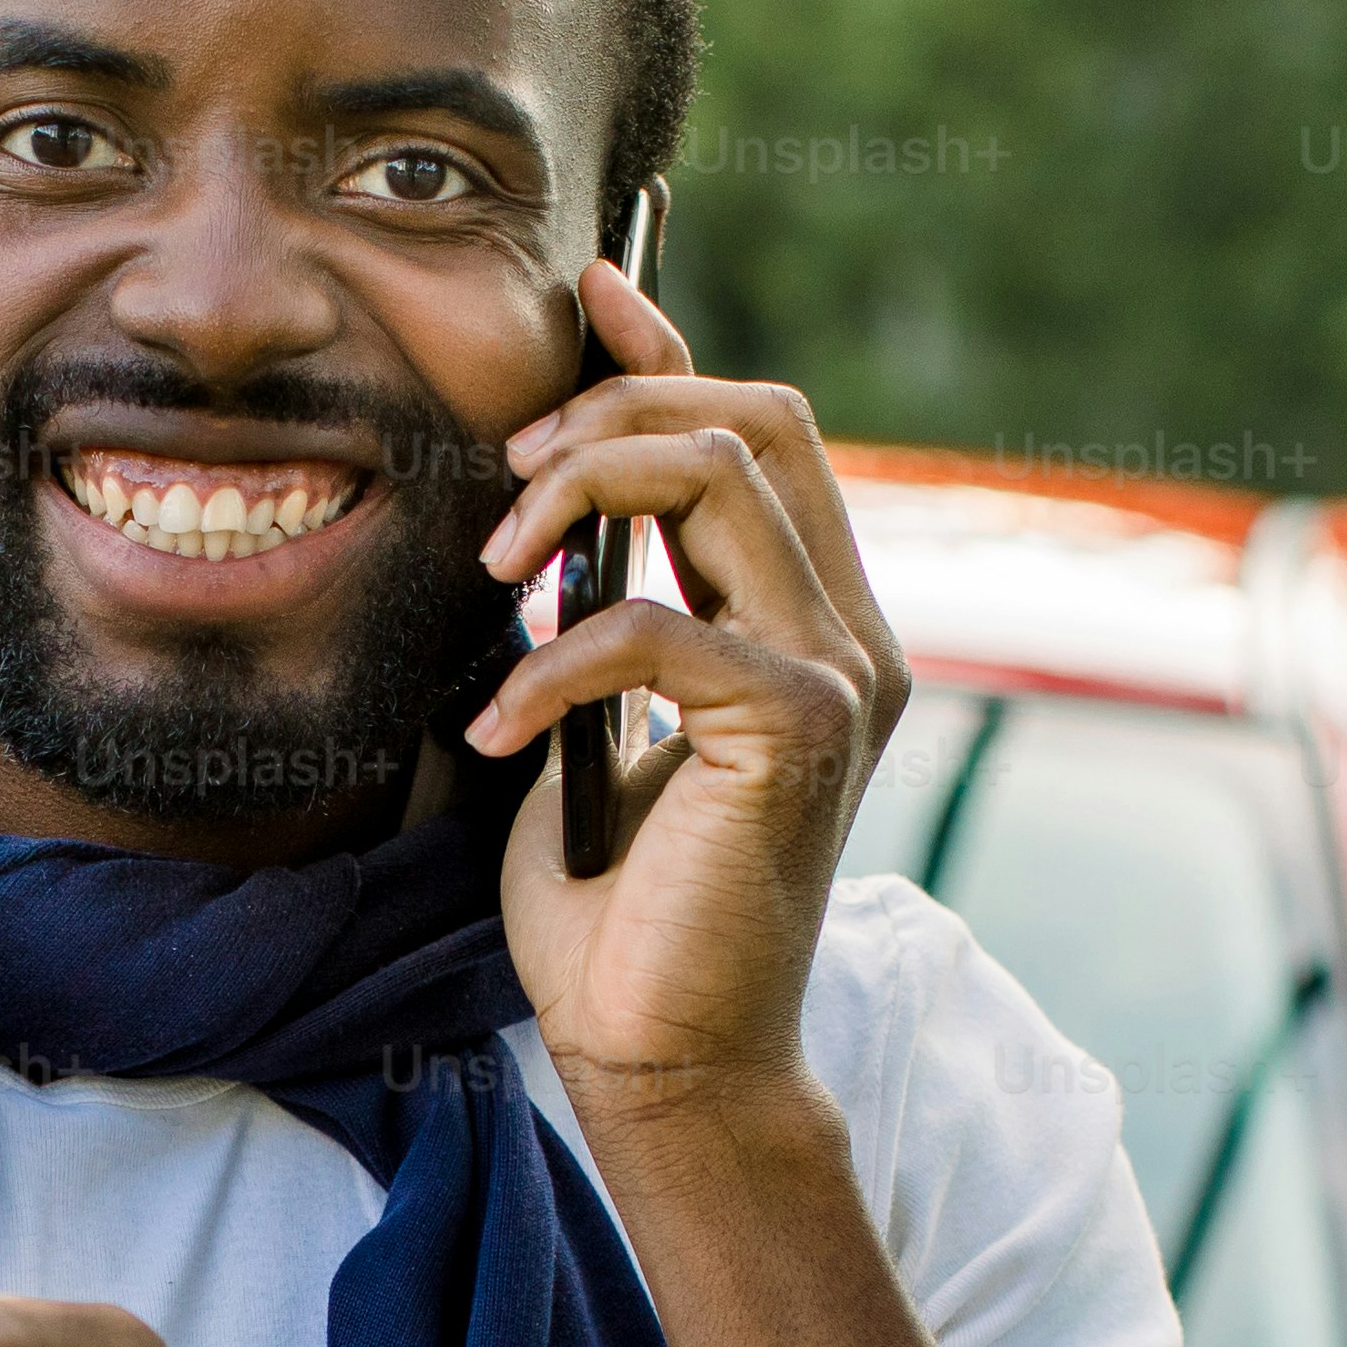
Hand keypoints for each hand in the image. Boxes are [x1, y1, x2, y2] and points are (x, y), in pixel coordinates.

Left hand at [465, 254, 914, 1105]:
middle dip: (617, 411)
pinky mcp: (799, 728)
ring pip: (719, 473)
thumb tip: (540, 494)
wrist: (661, 1052)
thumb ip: (597, 604)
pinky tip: (499, 728)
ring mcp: (839, 674)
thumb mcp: (592, 715)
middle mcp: (850, 631)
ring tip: (495, 574)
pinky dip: (552, 661)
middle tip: (508, 477)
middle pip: (756, 417)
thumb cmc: (618, 904)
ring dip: (578, 494)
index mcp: (812, 620)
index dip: (672, 351)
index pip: (763, 429)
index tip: (589, 293)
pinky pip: (655, 626)